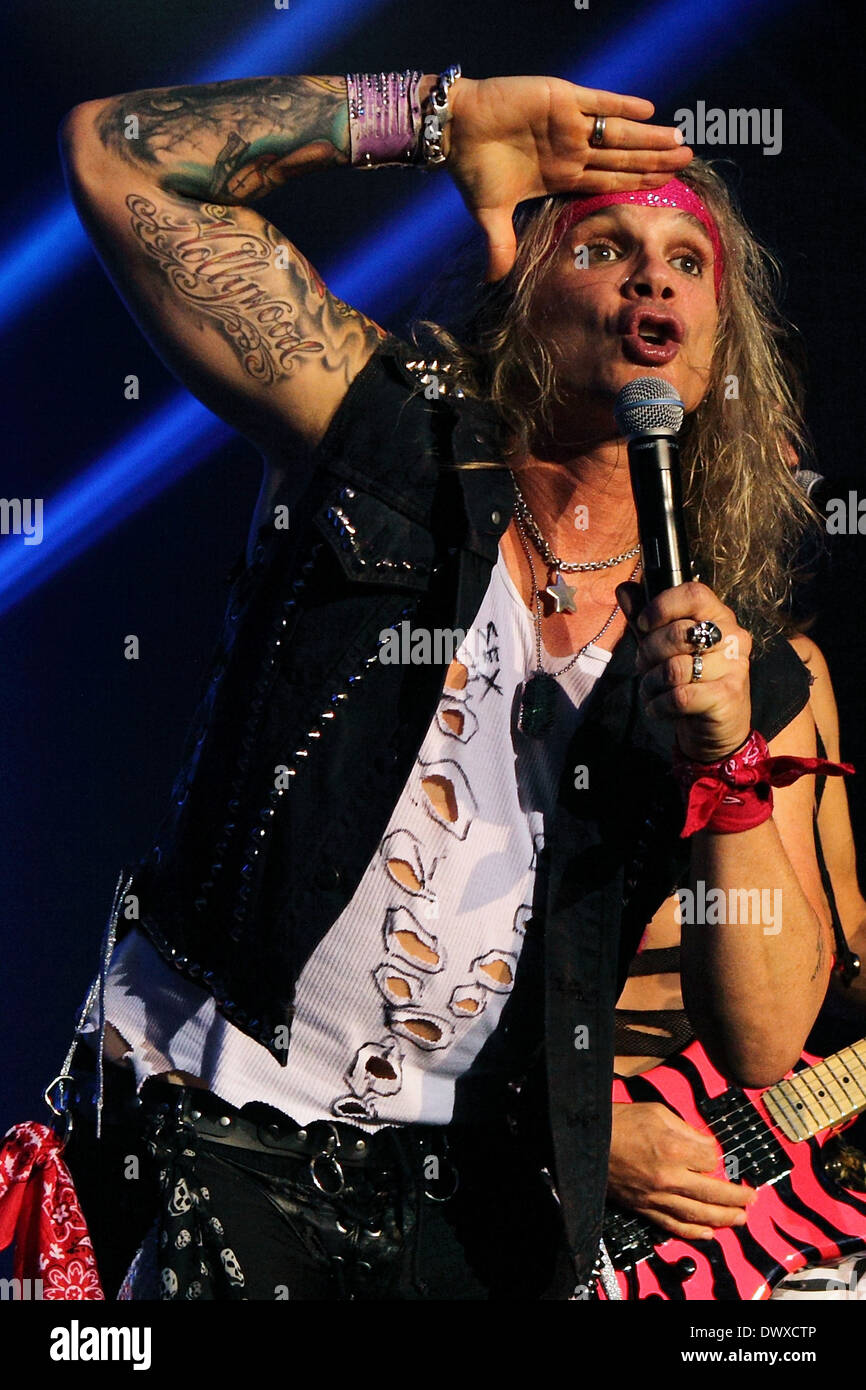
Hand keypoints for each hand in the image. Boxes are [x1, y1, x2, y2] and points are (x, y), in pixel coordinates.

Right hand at [445, 76, 691, 281]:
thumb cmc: (472, 169)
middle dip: (655, 159)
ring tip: (679, 138)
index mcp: (562, 175)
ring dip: (649, 135)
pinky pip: (597, 101)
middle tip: (687, 161)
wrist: (455, 130)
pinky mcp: (559, 98)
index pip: (609, 179)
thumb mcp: (489, 214)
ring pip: (618, 131)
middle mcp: (571, 149)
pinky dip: (621, 106)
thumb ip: (500, 245)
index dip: (637, 182)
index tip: (665, 185)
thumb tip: (492, 281)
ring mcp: (568, 123)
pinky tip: (648, 110)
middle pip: (623, 156)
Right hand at [608, 1101, 757, 1240]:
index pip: (711, 1158)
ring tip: (740, 1219)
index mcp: (674, 1149)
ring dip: (723, 1218)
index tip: (710, 1150)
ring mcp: (657, 1196)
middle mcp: (669, 1177)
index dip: (715, 1154)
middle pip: (713, 1192)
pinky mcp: (645, 1208)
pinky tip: (708, 1234)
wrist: (587, 1140)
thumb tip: (706, 1146)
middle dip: (736, 1197)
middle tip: (751, 1199)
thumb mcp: (658, 1111)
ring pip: (697, 1214)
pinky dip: (693, 1233)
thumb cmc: (621, 1122)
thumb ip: (687, 1129)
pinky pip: (673, 1225)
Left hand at [615, 580, 752, 762]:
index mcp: (720, 616)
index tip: (644, 624)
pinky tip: (660, 708)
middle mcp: (733, 637)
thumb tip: (624, 589)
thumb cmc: (688, 679)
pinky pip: (680, 696)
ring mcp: (734, 667)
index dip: (662, 606)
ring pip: (675, 669)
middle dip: (648, 653)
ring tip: (653, 690)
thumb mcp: (663, 646)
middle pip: (678, 633)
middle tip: (645, 667)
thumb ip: (645, 619)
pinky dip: (660, 705)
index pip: (694, 593)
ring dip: (652, 683)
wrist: (715, 726)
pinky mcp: (727, 697)